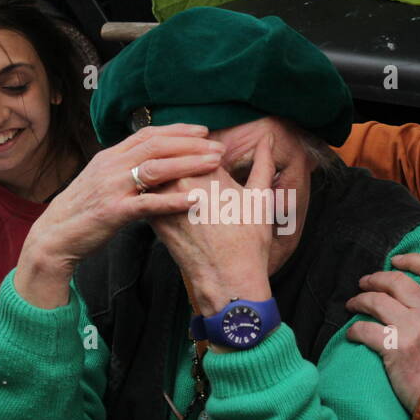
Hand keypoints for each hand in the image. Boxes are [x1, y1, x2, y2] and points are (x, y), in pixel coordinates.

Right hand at [15, 123, 222, 306]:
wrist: (54, 237)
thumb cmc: (82, 212)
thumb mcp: (101, 182)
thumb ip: (123, 169)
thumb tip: (149, 161)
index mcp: (110, 157)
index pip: (148, 134)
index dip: (178, 130)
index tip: (203, 131)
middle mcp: (111, 166)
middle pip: (157, 145)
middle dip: (191, 144)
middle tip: (218, 146)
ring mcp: (111, 188)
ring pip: (156, 168)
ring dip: (189, 164)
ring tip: (214, 164)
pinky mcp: (113, 212)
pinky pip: (147, 203)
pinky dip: (173, 200)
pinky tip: (194, 199)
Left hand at [149, 132, 276, 316]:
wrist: (226, 279)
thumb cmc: (248, 241)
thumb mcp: (260, 198)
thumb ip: (263, 164)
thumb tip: (268, 140)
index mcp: (208, 170)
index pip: (200, 145)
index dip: (207, 147)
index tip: (213, 154)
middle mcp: (181, 180)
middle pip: (175, 156)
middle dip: (184, 158)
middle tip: (197, 171)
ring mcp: (163, 200)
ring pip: (160, 175)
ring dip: (167, 174)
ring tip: (184, 186)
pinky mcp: (153, 219)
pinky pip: (151, 197)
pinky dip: (158, 195)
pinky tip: (171, 202)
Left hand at [345, 253, 419, 412]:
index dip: (411, 258)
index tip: (395, 260)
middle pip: (396, 281)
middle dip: (376, 278)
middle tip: (365, 282)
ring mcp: (410, 328)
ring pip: (376, 301)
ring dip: (360, 299)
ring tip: (353, 304)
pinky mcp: (393, 348)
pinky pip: (365, 330)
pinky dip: (354, 330)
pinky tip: (351, 333)